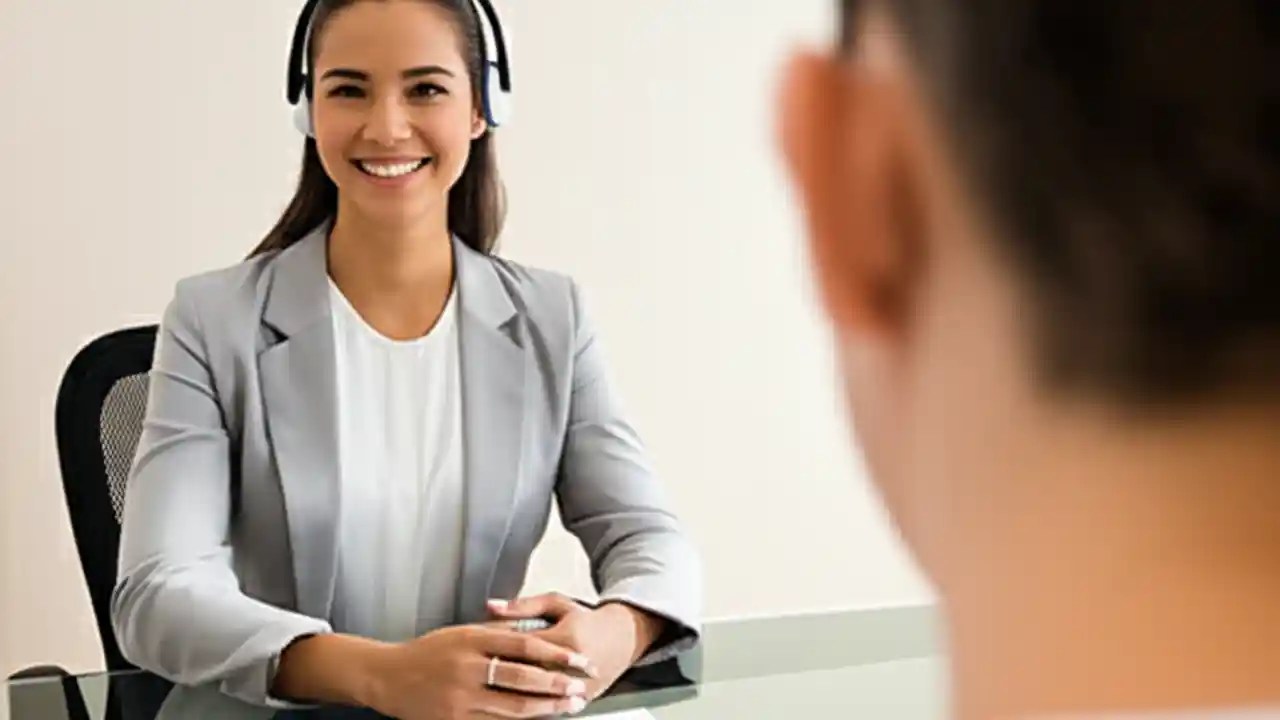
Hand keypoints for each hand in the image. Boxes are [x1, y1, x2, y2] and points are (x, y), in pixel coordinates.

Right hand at [365, 624, 597, 719]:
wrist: (387, 676)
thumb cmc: (427, 652)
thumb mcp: (461, 632)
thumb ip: (495, 634)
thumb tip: (534, 638)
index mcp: (472, 638)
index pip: (525, 644)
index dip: (557, 653)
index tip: (579, 660)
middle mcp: (468, 666)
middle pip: (524, 677)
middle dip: (558, 685)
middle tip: (581, 688)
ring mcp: (461, 696)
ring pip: (514, 705)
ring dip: (546, 707)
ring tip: (568, 706)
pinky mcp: (455, 719)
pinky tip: (538, 719)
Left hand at [487, 594, 667, 701]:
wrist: (623, 637)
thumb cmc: (586, 619)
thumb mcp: (557, 604)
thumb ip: (523, 606)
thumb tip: (491, 606)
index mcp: (566, 636)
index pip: (525, 648)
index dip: (500, 652)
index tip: (479, 656)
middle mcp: (574, 663)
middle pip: (532, 676)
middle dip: (504, 680)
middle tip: (478, 684)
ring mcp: (581, 683)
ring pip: (543, 696)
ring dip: (517, 698)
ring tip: (492, 700)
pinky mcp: (586, 697)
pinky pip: (556, 707)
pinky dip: (536, 709)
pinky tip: (516, 710)